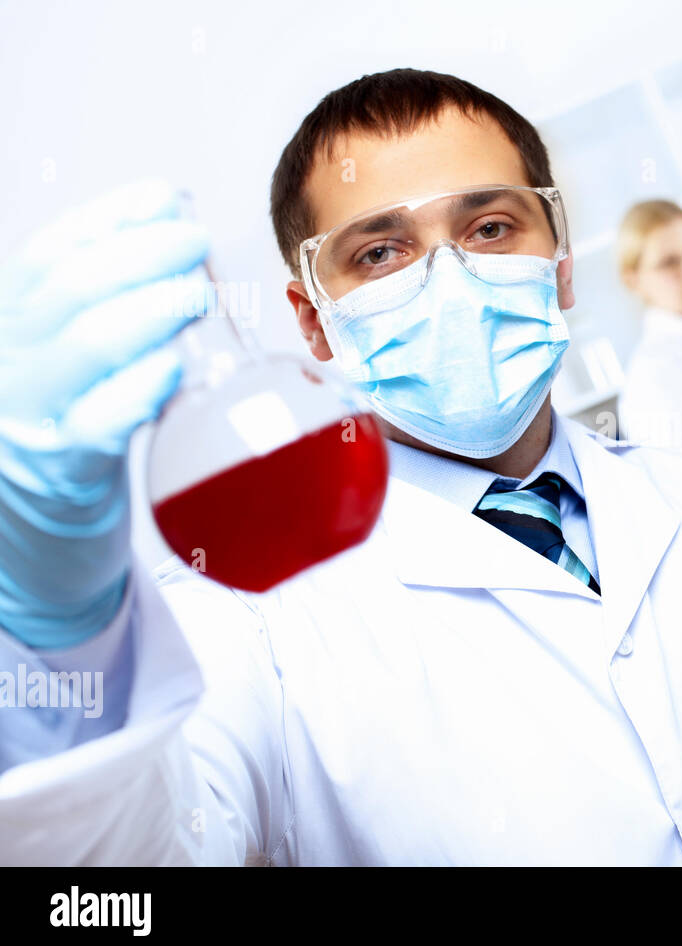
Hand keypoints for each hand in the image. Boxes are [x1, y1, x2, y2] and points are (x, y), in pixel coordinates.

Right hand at [0, 181, 209, 647]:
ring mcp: (27, 418)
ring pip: (83, 344)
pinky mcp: (62, 472)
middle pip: (68, 288)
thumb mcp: (67, 366)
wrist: (30, 545)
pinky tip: (173, 366)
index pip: (48, 255)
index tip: (164, 196)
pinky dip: (138, 387)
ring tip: (195, 292)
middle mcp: (6, 363)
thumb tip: (177, 241)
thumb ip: (102, 311)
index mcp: (6, 327)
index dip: (108, 219)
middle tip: (194, 239)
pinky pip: (97, 422)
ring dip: (148, 308)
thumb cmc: (66, 437)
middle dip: (139, 253)